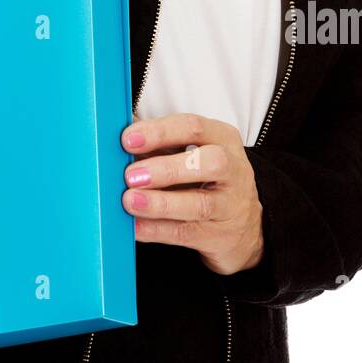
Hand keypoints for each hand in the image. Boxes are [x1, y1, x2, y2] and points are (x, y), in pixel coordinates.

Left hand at [120, 112, 263, 276]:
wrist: (243, 225)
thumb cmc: (208, 178)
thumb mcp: (190, 151)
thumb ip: (158, 140)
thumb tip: (118, 126)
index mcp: (222, 138)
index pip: (193, 127)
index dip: (159, 132)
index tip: (128, 139)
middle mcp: (232, 170)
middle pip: (207, 164)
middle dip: (165, 168)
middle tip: (131, 174)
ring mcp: (230, 206)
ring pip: (198, 204)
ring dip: (160, 203)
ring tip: (130, 200)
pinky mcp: (220, 236)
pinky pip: (187, 233)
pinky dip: (157, 230)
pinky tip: (135, 226)